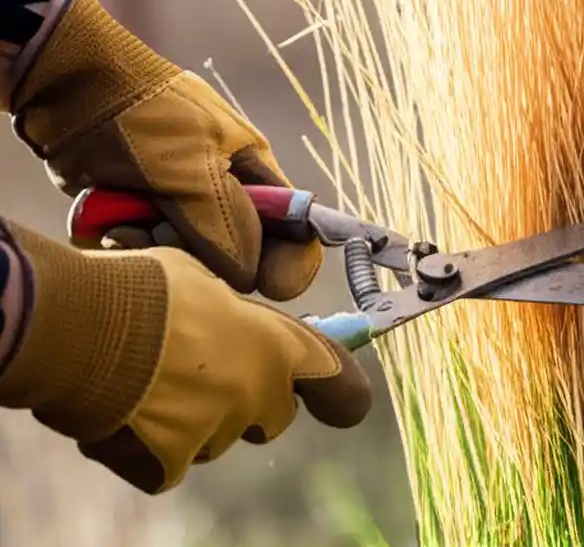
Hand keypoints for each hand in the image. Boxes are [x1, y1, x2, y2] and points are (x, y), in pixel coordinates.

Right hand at [0, 219, 370, 493]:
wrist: (78, 325)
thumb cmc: (143, 288)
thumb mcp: (206, 281)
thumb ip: (235, 314)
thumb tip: (232, 321)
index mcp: (278, 349)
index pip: (339, 385)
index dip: (341, 390)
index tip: (343, 395)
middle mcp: (257, 397)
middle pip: (273, 416)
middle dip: (251, 399)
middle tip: (208, 372)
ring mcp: (214, 434)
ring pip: (216, 437)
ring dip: (194, 418)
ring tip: (149, 378)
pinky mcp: (166, 464)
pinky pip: (168, 463)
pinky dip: (150, 445)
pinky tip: (125, 409)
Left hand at [7, 0, 319, 298]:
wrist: (70, 87)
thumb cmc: (145, 116)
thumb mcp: (194, 168)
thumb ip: (227, 226)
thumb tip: (247, 277)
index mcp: (255, 176)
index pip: (296, 233)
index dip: (291, 263)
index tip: (270, 286)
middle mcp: (223, 197)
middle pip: (236, 260)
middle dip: (203, 257)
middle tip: (166, 233)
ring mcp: (178, 207)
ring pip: (185, 261)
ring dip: (156, 249)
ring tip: (126, 224)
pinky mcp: (137, 215)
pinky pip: (144, 253)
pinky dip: (126, 244)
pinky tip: (108, 223)